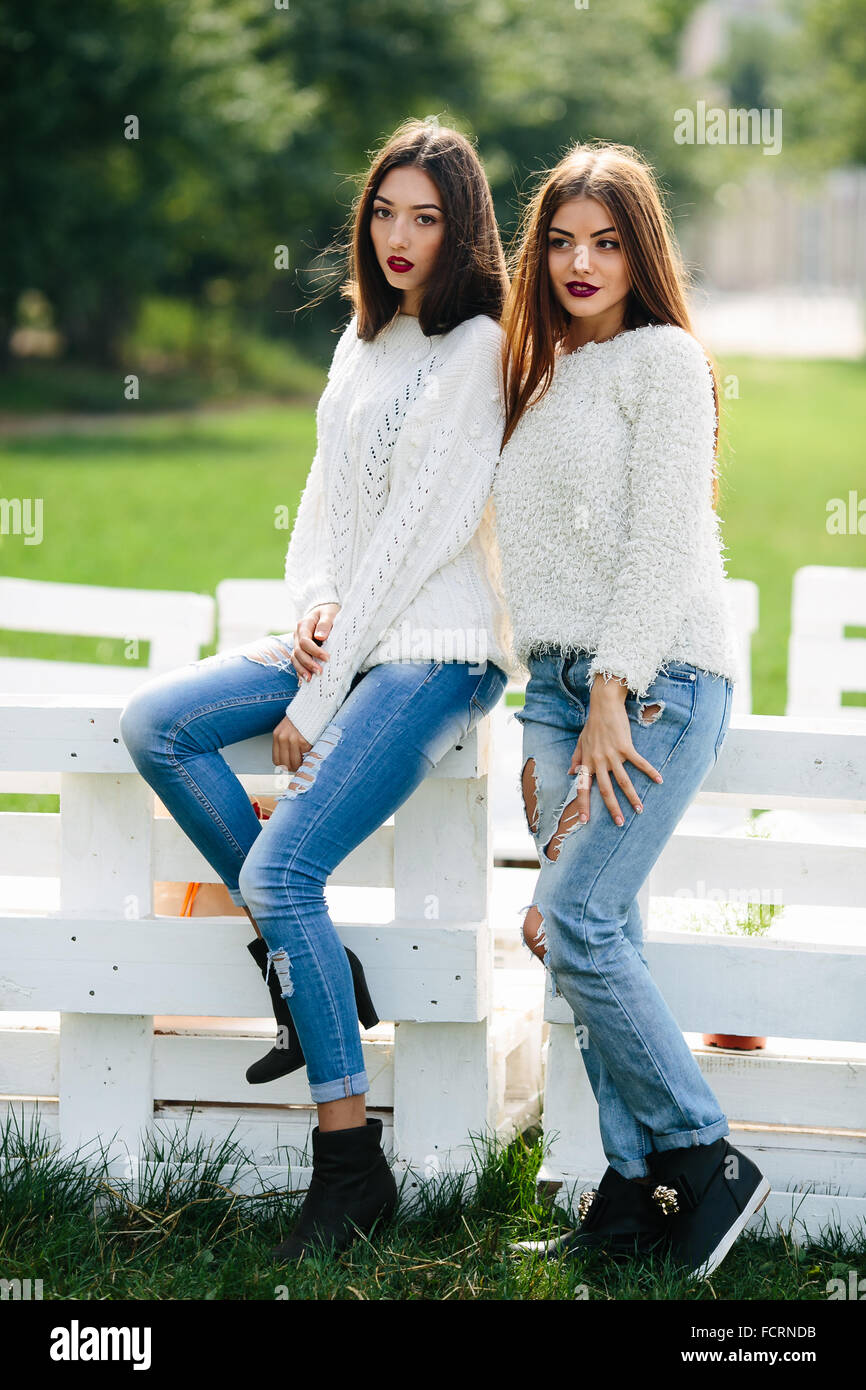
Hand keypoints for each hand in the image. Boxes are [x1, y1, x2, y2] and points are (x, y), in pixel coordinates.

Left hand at [272, 715, 311, 774]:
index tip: (292, 766)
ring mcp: (293, 740)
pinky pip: (305, 756)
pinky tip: (312, 749)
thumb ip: (287, 743)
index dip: (285, 766)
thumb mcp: (288, 729)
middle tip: (301, 766)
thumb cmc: (302, 718)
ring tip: (307, 759)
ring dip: (302, 764)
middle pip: (285, 764)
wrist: (313, 705)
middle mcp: (283, 738)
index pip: (277, 760)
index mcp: (277, 735)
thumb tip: (290, 763)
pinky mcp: (304, 741)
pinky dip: (309, 755)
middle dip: (293, 768)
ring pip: (295, 763)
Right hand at [292, 603, 339, 682]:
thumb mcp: (329, 613)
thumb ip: (325, 623)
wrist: (325, 612)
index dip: (315, 651)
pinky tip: (304, 681)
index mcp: (304, 625)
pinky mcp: (301, 650)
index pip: (305, 641)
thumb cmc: (329, 612)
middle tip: (320, 672)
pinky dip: (300, 671)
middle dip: (308, 663)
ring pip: (295, 659)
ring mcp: (298, 643)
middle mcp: (298, 635)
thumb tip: (320, 637)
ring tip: (310, 680)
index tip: (327, 658)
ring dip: (302, 670)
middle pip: (298, 652)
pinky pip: (297, 662)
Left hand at [569, 681, 663, 825]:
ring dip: (632, 797)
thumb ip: (576, 758)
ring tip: (639, 809)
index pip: (583, 787)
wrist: (603, 705)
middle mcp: (599, 761)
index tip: (583, 820)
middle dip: (612, 808)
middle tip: (619, 823)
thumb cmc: (593, 723)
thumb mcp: (581, 741)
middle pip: (606, 790)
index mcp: (587, 761)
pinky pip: (639, 763)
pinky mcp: (625, 747)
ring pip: (623, 781)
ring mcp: (613, 755)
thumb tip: (570, 773)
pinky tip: (659, 780)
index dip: (583, 804)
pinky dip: (649, 772)